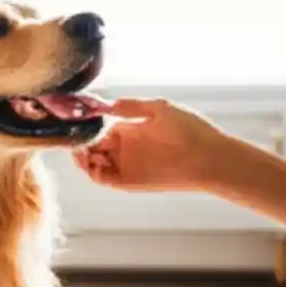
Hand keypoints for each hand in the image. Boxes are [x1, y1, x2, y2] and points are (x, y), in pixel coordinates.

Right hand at [73, 98, 240, 191]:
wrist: (209, 157)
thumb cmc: (190, 129)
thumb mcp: (159, 109)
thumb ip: (132, 107)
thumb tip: (107, 104)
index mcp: (131, 129)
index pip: (100, 129)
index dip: (87, 128)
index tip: (77, 124)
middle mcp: (126, 148)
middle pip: (93, 148)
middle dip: (81, 145)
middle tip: (76, 142)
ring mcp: (127, 165)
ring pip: (95, 165)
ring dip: (84, 160)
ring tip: (82, 153)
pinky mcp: (130, 182)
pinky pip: (105, 179)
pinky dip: (94, 172)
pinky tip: (92, 162)